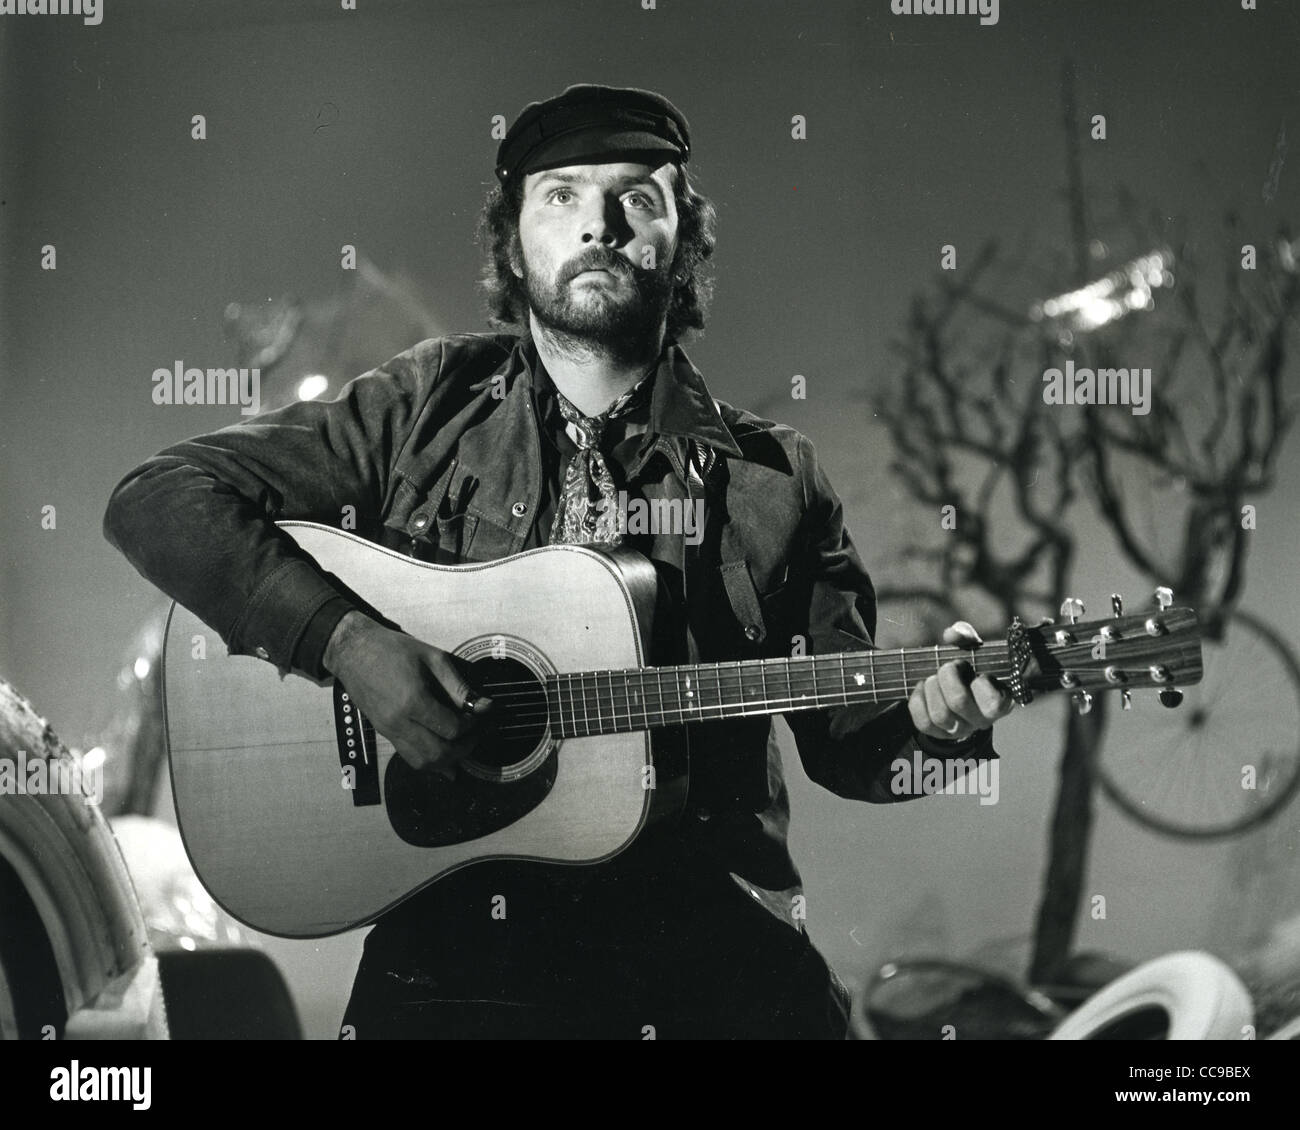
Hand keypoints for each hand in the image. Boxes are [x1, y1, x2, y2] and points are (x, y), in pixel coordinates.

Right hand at [323, 611, 493, 776]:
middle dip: (465, 748)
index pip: (452, 729)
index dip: (473, 726)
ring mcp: (388, 730)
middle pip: (439, 753)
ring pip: (423, 762)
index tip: (481, 716)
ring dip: (448, 759)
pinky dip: (430, 760)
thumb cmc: (393, 650)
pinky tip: (445, 753)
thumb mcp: (433, 659)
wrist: (354, 651)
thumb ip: (459, 687)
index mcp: (413, 700)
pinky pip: (409, 757)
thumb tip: (485, 706)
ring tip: (462, 742)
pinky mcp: (384, 732)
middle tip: (477, 733)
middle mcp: (398, 721)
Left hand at [908, 621, 1013, 741]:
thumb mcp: (972, 649)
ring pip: (940, 715)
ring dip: (932, 688)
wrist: (956, 690)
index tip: (977, 673)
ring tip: (933, 678)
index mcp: (1000, 703)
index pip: (993, 702)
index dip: (980, 683)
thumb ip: (966, 636)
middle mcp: (982, 722)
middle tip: (947, 667)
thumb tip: (951, 635)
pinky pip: (923, 722)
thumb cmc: (970, 668)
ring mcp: (960, 731)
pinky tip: (922, 689)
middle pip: (958, 701)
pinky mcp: (938, 734)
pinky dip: (918, 700)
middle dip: (947, 676)